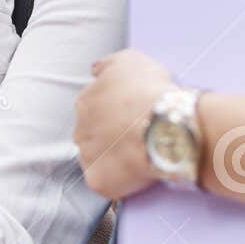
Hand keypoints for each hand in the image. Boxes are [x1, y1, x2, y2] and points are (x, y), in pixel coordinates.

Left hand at [74, 48, 173, 199]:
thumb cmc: (150, 90)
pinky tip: (136, 174)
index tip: (134, 115)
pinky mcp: (98, 181)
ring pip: (97, 159)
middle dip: (111, 136)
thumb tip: (95, 71)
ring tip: (140, 156)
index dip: (116, 113)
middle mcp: (80, 129)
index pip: (94, 108)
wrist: (165, 125)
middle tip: (138, 137)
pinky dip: (117, 181)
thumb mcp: (130, 60)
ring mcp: (88, 157)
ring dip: (114, 158)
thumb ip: (108, 65)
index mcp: (85, 101)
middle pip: (92, 135)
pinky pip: (104, 183)